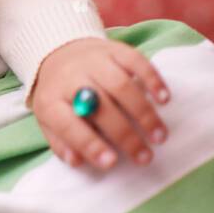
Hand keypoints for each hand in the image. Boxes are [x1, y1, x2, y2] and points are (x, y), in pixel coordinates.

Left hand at [29, 37, 169, 169]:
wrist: (58, 51)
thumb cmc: (59, 95)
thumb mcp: (49, 120)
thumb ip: (61, 143)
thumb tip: (78, 161)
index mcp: (51, 100)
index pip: (68, 124)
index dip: (90, 144)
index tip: (112, 163)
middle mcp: (70, 77)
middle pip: (100, 106)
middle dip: (125, 135)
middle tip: (144, 157)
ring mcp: (94, 60)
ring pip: (121, 85)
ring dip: (144, 113)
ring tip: (160, 137)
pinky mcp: (114, 49)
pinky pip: (136, 62)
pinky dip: (153, 80)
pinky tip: (165, 100)